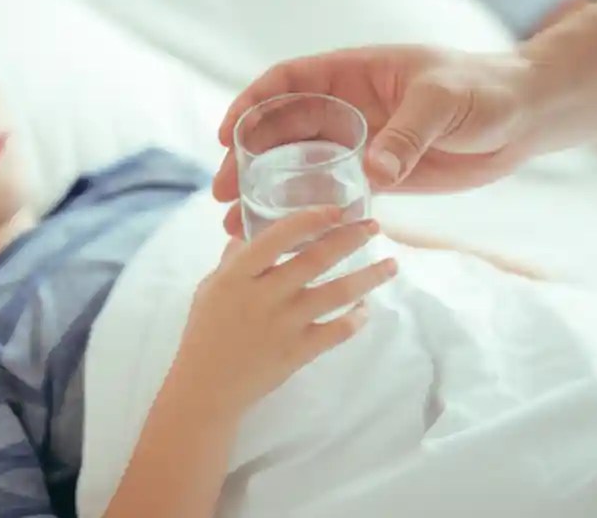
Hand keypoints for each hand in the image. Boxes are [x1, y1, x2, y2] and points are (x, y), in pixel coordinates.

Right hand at [173, 207, 397, 418]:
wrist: (206, 388)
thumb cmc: (205, 333)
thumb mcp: (210, 288)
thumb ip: (232, 261)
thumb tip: (246, 236)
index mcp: (239, 275)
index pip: (277, 237)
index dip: (309, 220)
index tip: (335, 209)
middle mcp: (265, 295)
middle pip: (316, 259)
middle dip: (350, 238)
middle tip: (375, 225)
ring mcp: (285, 324)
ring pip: (336, 294)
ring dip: (368, 277)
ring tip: (392, 265)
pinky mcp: (298, 352)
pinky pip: (337, 331)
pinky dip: (356, 319)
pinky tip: (366, 308)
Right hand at [213, 46, 541, 235]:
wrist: (525, 117)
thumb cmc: (485, 90)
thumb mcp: (444, 102)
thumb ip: (407, 134)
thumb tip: (372, 172)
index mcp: (354, 73)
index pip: (288, 82)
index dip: (251, 104)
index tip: (227, 134)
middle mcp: (349, 107)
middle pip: (283, 130)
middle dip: (247, 159)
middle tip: (222, 192)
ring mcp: (362, 142)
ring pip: (302, 167)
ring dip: (269, 193)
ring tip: (238, 224)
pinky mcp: (382, 176)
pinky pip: (336, 195)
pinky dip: (311, 214)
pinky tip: (288, 238)